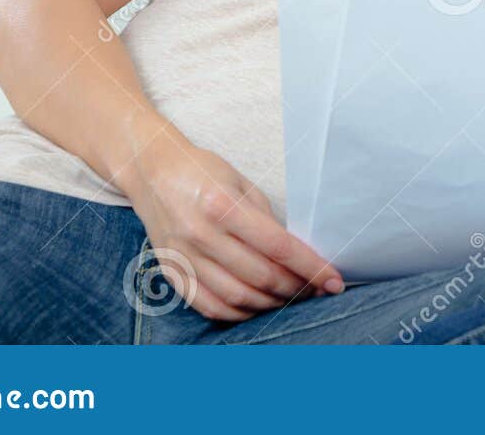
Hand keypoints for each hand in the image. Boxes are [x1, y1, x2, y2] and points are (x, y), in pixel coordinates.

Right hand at [118, 128, 343, 320]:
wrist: (151, 170)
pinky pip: (208, 305)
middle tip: (317, 291)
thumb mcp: (241, 182)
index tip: (334, 281)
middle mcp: (201, 235)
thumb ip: (266, 219)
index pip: (278, 247)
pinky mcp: (171, 271)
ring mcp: (183, 257)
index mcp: (223, 206)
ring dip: (271, 304)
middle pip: (260, 276)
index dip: (311, 268)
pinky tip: (257, 307)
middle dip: (296, 288)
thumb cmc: (201, 171)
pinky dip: (237, 314)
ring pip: (236, 297)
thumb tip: (294, 255)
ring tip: (291, 299)